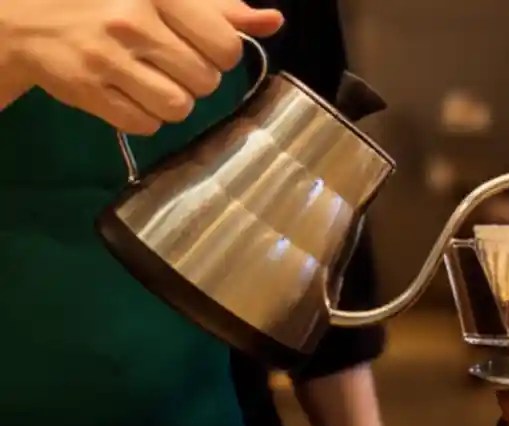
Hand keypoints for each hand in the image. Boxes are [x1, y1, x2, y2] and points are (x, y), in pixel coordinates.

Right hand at [0, 0, 283, 134]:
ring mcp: (107, 58)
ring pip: (179, 107)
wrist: (29, 19)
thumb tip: (273, 22)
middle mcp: (132, 22)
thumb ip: (221, 9)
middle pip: (206, 81)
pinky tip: (128, 94)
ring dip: (173, 101)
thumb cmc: (110, 3)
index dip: (222, 54)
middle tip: (170, 63)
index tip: (203, 47)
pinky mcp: (87, 91)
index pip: (226, 45)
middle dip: (196, 78)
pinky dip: (144, 117)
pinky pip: (144, 124)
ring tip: (151, 80)